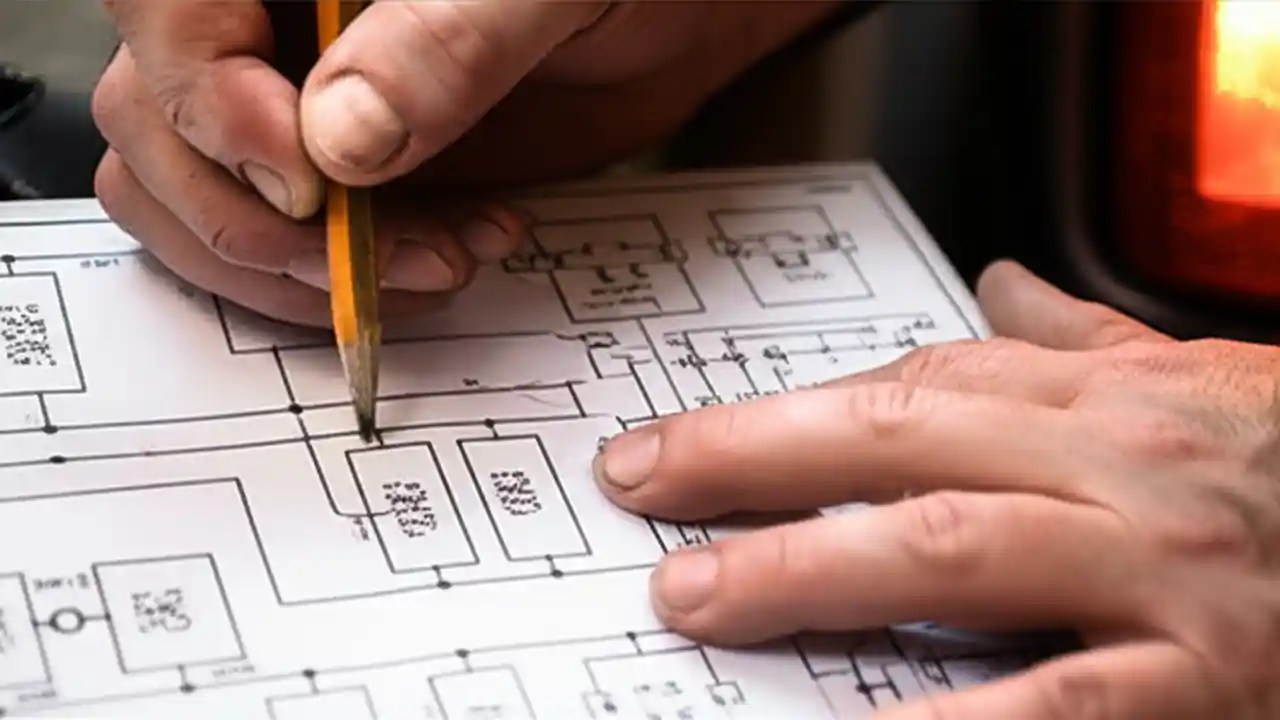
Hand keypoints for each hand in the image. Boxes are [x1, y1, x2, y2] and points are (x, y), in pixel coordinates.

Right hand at [91, 0, 839, 324]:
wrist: (674, 15)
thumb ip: (447, 40)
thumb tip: (338, 141)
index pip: (163, 12)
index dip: (207, 103)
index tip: (305, 179)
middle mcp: (265, 25)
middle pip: (156, 123)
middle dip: (263, 218)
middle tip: (376, 252)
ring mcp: (289, 102)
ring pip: (191, 198)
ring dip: (298, 265)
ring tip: (438, 260)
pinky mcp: (334, 175)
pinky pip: (272, 243)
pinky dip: (339, 281)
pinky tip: (446, 258)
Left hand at [592, 260, 1279, 717]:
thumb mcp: (1190, 379)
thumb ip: (1076, 336)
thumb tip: (986, 282)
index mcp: (1106, 400)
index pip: (910, 385)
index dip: (777, 416)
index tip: (673, 444)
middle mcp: (1124, 470)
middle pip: (903, 445)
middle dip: (754, 465)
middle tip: (645, 491)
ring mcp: (1164, 577)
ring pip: (953, 554)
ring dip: (807, 572)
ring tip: (698, 597)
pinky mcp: (1203, 687)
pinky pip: (1050, 710)